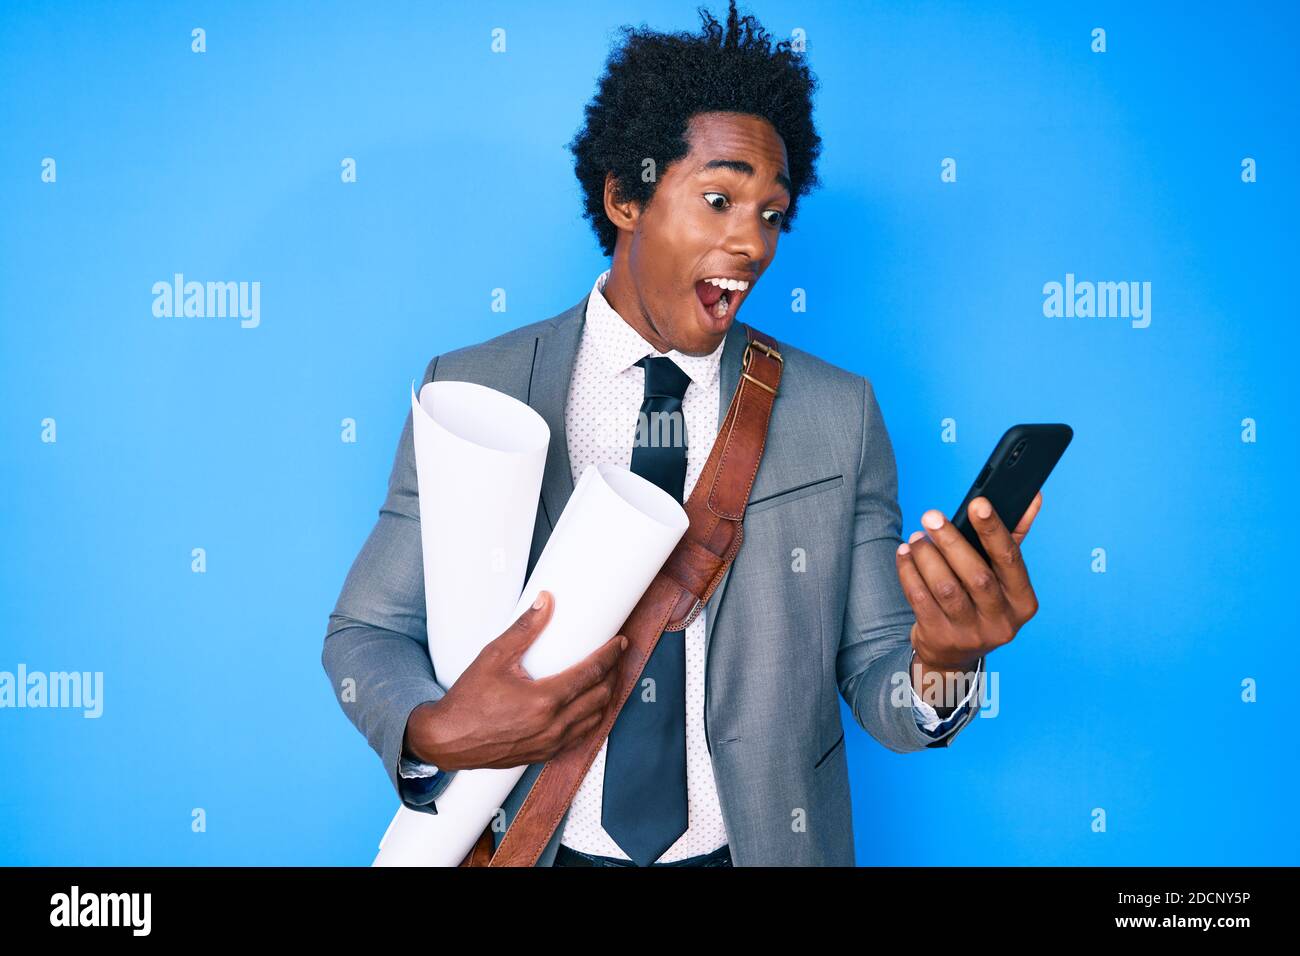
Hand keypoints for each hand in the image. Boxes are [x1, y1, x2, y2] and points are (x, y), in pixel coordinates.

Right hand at [403, 590, 627, 769]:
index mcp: (545, 699)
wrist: (448, 740)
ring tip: (608, 678)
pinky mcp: (544, 754)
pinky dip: (591, 719)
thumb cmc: (468, 701)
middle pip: (600, 696)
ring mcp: (551, 743)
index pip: (592, 673)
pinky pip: (579, 737)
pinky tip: (590, 708)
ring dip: (606, 697)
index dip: (610, 655)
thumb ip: (524, 628)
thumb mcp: (494, 657)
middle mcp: (553, 725)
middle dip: (613, 674)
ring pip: (594, 719)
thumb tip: (545, 601)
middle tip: (616, 657)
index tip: (619, 642)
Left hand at [895, 491, 1042, 674]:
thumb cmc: (981, 600)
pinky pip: (920, 599)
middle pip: (976, 575)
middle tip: (931, 516)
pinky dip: (909, 572)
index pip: (1011, 559)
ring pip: (946, 588)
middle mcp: (1001, 621)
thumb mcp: (1001, 576)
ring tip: (916, 537)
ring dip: (927, 556)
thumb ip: (1013, 536)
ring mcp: (970, 634)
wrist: (954, 652)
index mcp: (1023, 601)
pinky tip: (904, 554)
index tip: (978, 503)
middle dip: (951, 541)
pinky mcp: (940, 637)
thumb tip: (1032, 496)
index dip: (994, 530)